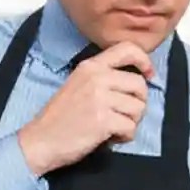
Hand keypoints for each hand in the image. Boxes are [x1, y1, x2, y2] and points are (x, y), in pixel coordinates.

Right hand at [17, 42, 154, 174]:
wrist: (41, 140)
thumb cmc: (60, 117)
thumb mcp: (78, 85)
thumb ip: (103, 78)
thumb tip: (135, 82)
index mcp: (90, 66)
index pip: (127, 49)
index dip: (145, 61)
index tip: (149, 75)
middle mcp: (96, 78)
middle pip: (139, 84)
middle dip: (138, 103)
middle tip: (124, 115)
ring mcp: (100, 99)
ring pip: (138, 108)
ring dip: (130, 122)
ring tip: (113, 128)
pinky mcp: (103, 120)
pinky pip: (130, 127)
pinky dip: (124, 136)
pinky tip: (110, 137)